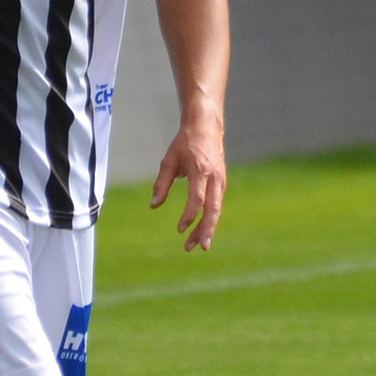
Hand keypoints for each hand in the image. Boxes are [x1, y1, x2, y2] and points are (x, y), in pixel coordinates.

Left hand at [148, 116, 225, 250]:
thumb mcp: (169, 160)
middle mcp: (214, 177)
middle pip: (213, 209)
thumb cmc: (185, 143)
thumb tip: (153, 205)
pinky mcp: (222, 183)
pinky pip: (217, 204)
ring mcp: (221, 181)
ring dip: (207, 228)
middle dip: (205, 230)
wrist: (207, 127)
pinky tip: (201, 230)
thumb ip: (162, 183)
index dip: (189, 215)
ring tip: (195, 245)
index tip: (179, 229)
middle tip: (197, 248)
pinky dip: (210, 219)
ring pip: (216, 209)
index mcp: (200, 170)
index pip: (197, 198)